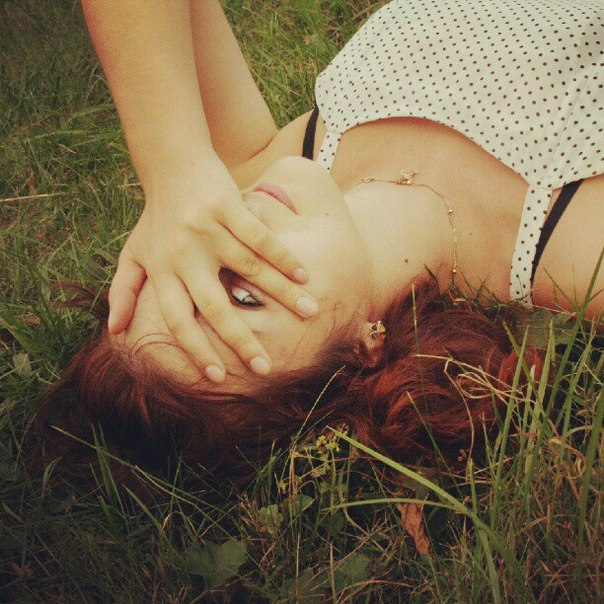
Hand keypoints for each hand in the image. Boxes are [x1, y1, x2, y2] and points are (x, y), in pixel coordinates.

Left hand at [107, 159, 315, 381]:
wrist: (170, 163)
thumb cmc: (155, 216)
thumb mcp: (134, 253)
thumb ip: (122, 291)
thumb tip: (113, 332)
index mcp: (162, 271)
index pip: (178, 321)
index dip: (197, 351)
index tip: (219, 377)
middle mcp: (183, 254)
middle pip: (216, 306)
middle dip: (241, 340)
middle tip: (265, 368)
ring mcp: (207, 229)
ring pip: (249, 270)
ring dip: (281, 293)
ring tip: (308, 313)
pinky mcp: (227, 206)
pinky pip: (260, 237)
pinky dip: (284, 256)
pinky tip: (304, 275)